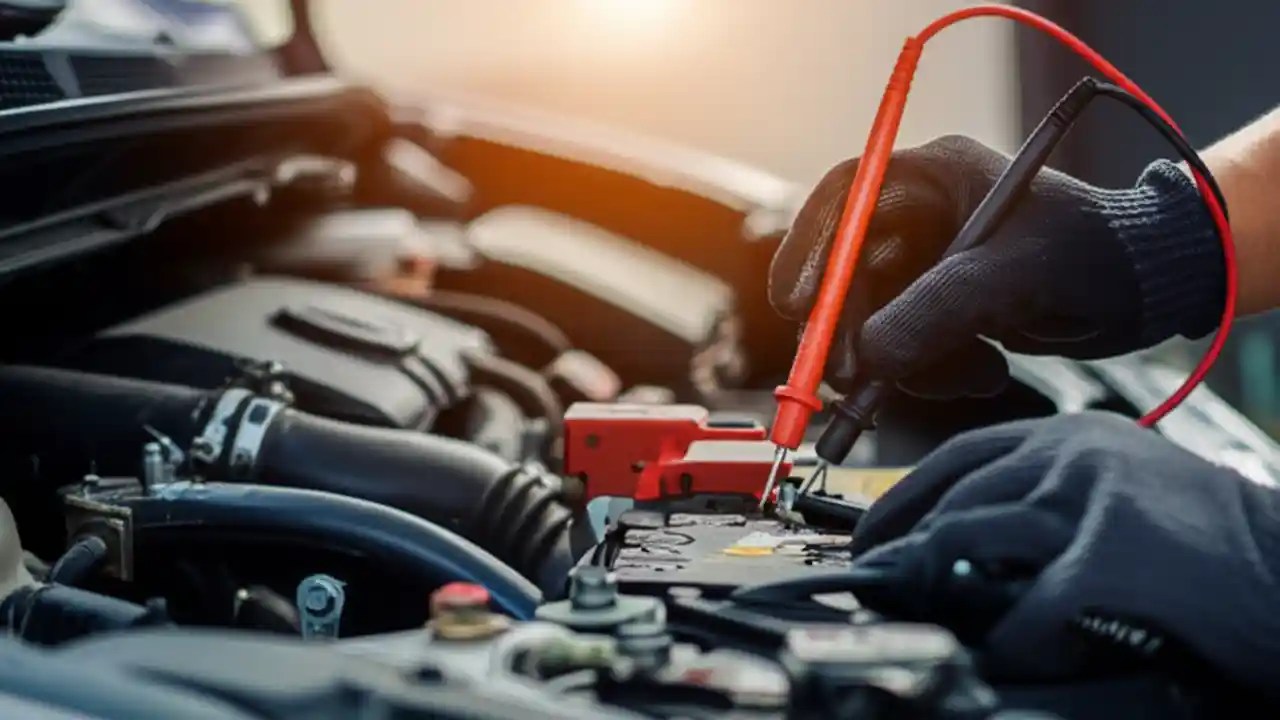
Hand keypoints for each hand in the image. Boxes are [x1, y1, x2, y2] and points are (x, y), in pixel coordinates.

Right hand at [769, 135, 1223, 398]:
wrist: (1151, 289)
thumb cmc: (1099, 254)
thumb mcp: (1016, 276)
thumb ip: (940, 311)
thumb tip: (869, 356)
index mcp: (935, 174)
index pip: (847, 198)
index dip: (812, 249)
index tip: (797, 305)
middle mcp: (921, 214)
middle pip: (848, 269)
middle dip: (854, 329)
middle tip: (856, 379)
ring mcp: (929, 261)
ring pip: (873, 318)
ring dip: (907, 360)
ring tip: (972, 373)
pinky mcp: (939, 304)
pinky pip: (904, 343)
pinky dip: (932, 369)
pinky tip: (983, 370)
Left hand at [846, 412, 1279, 699]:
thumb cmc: (1207, 543)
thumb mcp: (1115, 493)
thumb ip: (1045, 500)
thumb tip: (957, 539)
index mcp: (1069, 436)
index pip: (957, 458)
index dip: (903, 501)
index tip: (874, 538)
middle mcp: (1071, 454)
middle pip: (953, 501)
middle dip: (907, 552)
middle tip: (890, 593)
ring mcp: (1089, 498)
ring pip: (970, 541)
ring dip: (951, 596)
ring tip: (954, 628)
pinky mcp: (1111, 555)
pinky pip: (1025, 609)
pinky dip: (1011, 643)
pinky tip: (1018, 657)